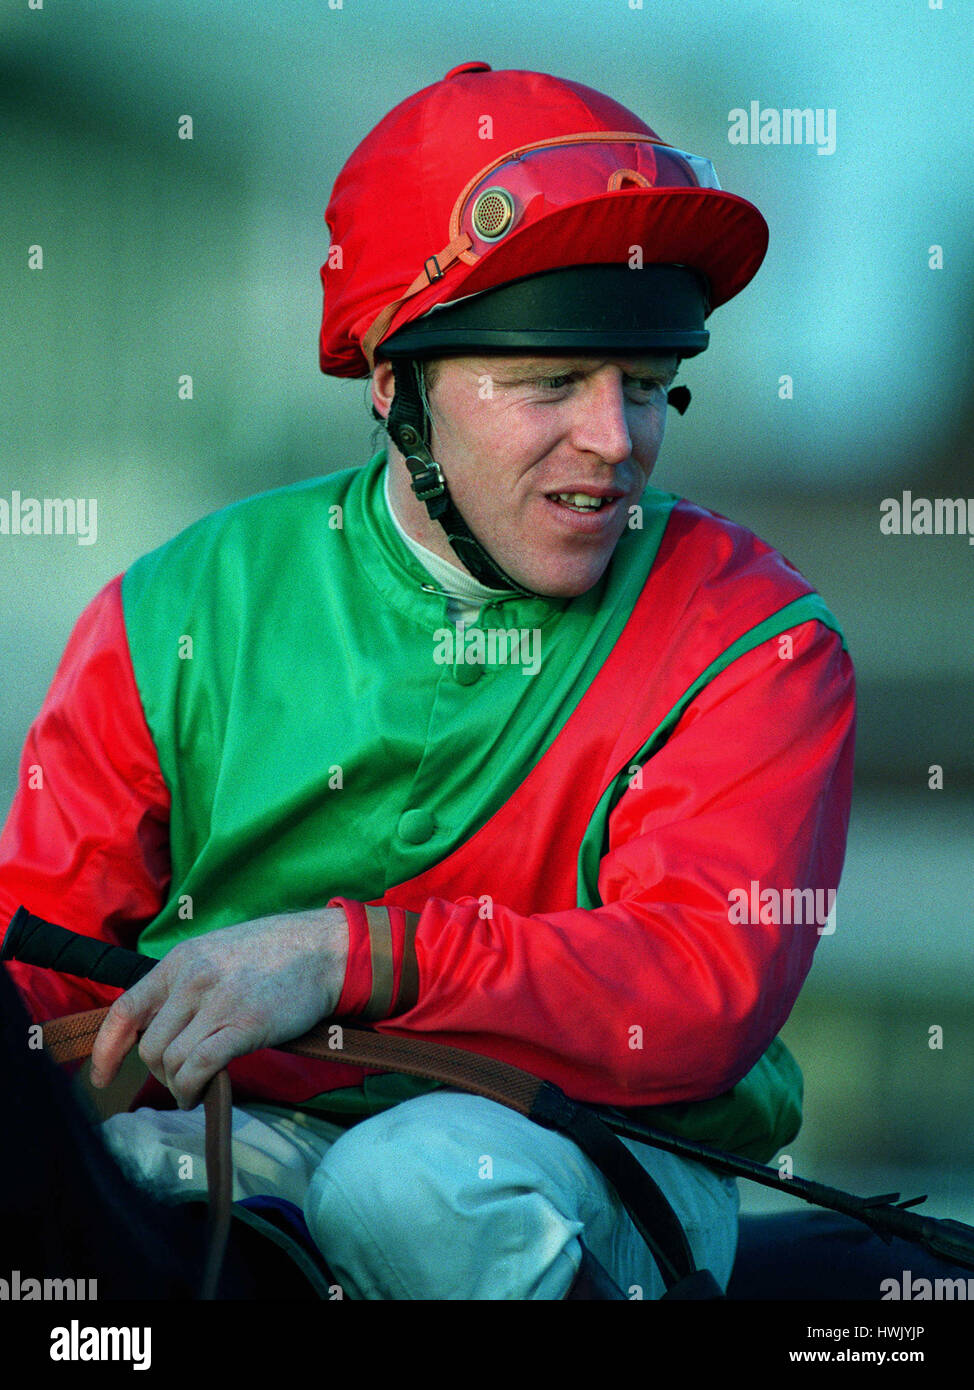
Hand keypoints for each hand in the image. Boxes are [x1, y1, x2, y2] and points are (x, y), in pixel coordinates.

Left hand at [89, 908, 347, 1108]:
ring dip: (180, 1085)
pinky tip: (203, 1093)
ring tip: (196, 1087)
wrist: (324, 949)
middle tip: (184, 1077)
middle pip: (151, 1046)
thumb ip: (187, 985)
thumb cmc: (276, 955)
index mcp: (181, 960)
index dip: (106, 1049)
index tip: (102, 1076)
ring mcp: (218, 1001)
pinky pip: (200, 1068)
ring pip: (172, 1061)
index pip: (125, 1009)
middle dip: (162, 1072)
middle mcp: (193, 979)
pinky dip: (194, 1088)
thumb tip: (162, 1028)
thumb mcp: (218, 954)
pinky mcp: (244, 1025)